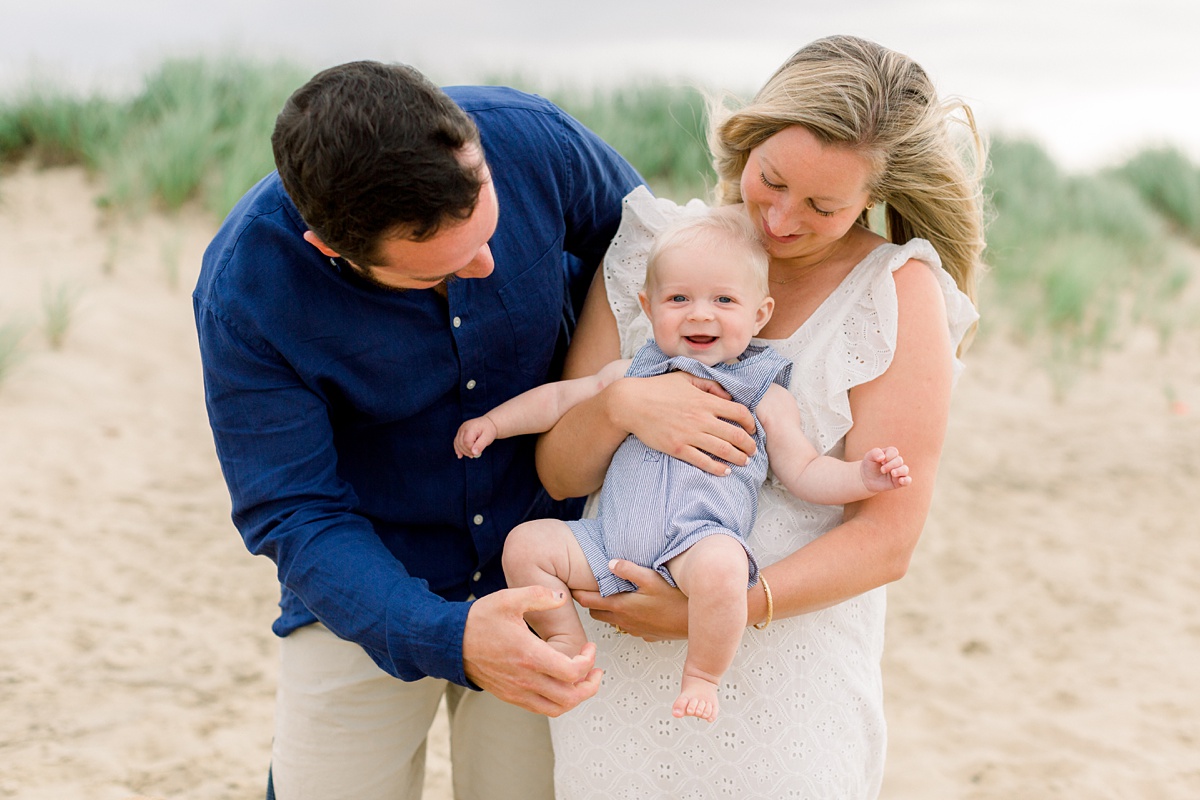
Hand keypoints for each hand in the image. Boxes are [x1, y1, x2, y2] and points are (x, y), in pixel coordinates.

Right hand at [454, 417, 497, 458]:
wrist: (489, 423)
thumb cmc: (489, 430)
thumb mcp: (488, 438)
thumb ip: (480, 445)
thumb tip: (474, 453)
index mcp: (471, 428)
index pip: (466, 442)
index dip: (470, 450)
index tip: (477, 453)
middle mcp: (464, 428)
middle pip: (461, 443)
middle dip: (467, 452)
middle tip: (474, 456)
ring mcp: (461, 429)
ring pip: (457, 443)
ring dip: (462, 451)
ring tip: (470, 456)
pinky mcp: (460, 432)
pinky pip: (456, 441)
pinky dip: (458, 448)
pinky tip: (460, 455)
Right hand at [462, 586, 601, 716]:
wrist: (451, 642)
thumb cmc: (479, 620)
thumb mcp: (509, 599)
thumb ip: (539, 595)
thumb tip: (561, 597)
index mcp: (529, 655)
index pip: (572, 672)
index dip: (589, 661)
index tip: (590, 647)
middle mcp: (525, 679)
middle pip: (571, 696)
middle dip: (590, 685)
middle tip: (596, 671)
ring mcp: (517, 691)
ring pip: (558, 708)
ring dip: (577, 697)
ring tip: (584, 681)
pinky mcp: (511, 696)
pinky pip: (542, 709)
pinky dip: (559, 702)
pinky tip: (561, 685)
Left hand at [572, 559, 688, 640]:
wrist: (697, 622)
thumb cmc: (676, 599)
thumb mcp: (653, 579)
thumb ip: (629, 570)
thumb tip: (610, 562)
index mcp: (621, 606)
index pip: (589, 602)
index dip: (578, 594)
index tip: (571, 586)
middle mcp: (625, 621)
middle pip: (597, 613)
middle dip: (591, 602)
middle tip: (589, 589)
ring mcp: (636, 630)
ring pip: (613, 621)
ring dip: (608, 611)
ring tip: (612, 596)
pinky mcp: (648, 634)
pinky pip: (630, 626)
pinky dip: (626, 618)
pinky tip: (636, 608)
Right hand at [614, 372, 756, 476]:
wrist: (631, 403)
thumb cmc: (657, 388)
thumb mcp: (685, 377)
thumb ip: (709, 384)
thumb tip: (728, 396)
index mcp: (705, 400)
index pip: (738, 412)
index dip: (750, 422)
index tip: (752, 429)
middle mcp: (701, 418)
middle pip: (735, 434)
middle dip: (749, 445)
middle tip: (753, 451)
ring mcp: (689, 435)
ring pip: (722, 450)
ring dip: (738, 458)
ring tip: (744, 462)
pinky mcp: (677, 448)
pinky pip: (702, 461)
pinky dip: (717, 468)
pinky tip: (725, 471)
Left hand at [861, 446, 910, 492]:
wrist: (866, 479)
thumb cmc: (869, 466)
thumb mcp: (868, 457)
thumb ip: (875, 453)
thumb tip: (882, 457)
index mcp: (889, 454)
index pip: (894, 452)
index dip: (888, 456)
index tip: (880, 461)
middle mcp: (896, 462)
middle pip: (899, 460)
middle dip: (891, 465)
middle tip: (882, 470)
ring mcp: (898, 472)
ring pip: (905, 469)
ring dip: (899, 471)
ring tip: (892, 473)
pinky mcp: (899, 482)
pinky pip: (908, 480)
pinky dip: (906, 480)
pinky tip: (901, 480)